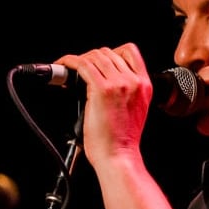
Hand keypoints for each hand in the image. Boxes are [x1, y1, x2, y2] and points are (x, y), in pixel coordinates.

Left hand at [54, 43, 151, 169]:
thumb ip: (127, 90)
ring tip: (68, 70)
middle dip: (91, 58)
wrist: (119, 157)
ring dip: (79, 60)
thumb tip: (102, 77)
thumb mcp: (135, 109)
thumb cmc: (122, 140)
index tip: (99, 62)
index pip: (130, 51)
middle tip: (79, 70)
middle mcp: (134, 81)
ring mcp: (119, 84)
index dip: (111, 52)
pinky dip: (69, 62)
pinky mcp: (102, 90)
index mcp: (145, 85)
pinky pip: (83, 65)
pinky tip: (62, 67)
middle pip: (108, 52)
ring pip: (95, 56)